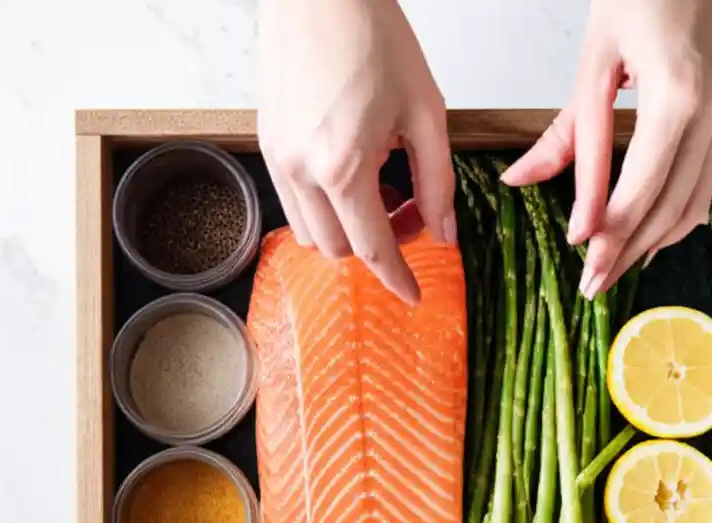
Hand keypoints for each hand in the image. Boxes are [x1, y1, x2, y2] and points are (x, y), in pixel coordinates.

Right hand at [257, 0, 454, 304]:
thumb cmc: (373, 39)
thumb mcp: (426, 113)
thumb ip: (439, 182)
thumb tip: (444, 232)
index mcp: (343, 166)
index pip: (373, 248)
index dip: (398, 277)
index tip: (415, 294)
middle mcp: (301, 171)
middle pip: (339, 249)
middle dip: (379, 244)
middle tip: (413, 210)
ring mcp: (277, 159)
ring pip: (312, 231)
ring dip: (350, 227)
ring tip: (383, 186)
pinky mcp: (267, 145)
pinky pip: (295, 201)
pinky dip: (327, 204)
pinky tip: (356, 170)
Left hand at [501, 0, 711, 298]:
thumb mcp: (592, 60)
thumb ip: (565, 131)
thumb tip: (519, 181)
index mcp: (676, 96)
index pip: (639, 184)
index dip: (607, 227)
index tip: (579, 257)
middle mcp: (709, 112)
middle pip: (670, 206)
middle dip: (628, 250)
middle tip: (593, 286)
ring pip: (693, 203)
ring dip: (653, 244)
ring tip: (614, 271)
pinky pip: (704, 184)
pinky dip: (675, 218)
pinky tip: (649, 238)